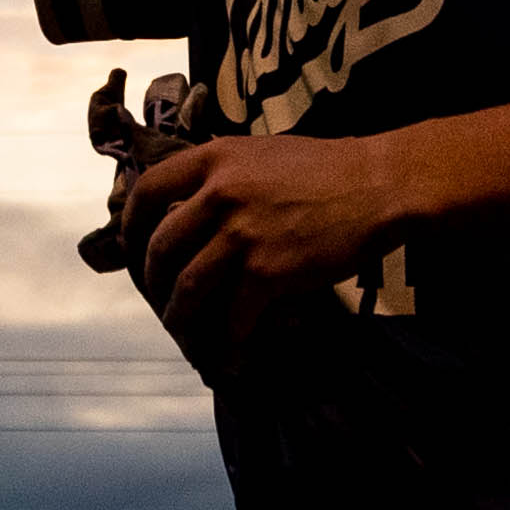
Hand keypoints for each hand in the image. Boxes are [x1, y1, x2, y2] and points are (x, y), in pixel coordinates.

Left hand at [133, 135, 399, 372]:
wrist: (378, 185)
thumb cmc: (327, 168)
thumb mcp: (263, 153)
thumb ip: (224, 173)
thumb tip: (191, 204)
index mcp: (215, 158)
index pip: (147, 190)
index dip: (131, 225)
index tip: (133, 249)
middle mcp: (220, 193)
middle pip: (161, 249)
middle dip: (154, 286)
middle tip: (164, 303)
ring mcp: (242, 233)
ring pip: (187, 289)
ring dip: (182, 322)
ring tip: (189, 339)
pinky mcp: (267, 271)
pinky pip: (232, 317)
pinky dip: (229, 344)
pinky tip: (234, 356)